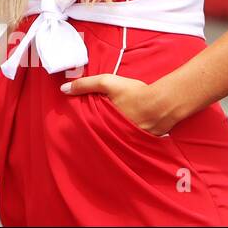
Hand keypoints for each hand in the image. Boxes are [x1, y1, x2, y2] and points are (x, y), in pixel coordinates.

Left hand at [61, 73, 175, 135]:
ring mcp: (127, 142)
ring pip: (112, 140)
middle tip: (88, 129)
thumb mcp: (107, 83)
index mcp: (103, 124)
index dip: (80, 125)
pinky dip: (123, 138)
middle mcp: (114, 136)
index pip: (86, 129)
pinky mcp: (139, 144)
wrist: (164, 103)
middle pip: (98, 136)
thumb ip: (85, 85)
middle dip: (93, 133)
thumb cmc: (134, 93)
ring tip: (104, 132)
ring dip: (108, 136)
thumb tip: (63, 89)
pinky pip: (127, 143)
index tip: (73, 125)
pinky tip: (123, 133)